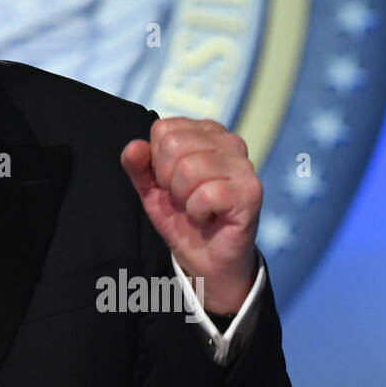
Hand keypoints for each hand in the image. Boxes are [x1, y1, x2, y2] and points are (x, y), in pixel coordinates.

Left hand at [120, 117, 260, 315]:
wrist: (207, 257)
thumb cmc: (183, 217)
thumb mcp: (151, 188)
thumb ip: (138, 165)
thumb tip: (135, 147)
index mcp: (206, 132)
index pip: (164, 129)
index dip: (157, 161)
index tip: (171, 181)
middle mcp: (229, 142)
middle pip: (174, 145)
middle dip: (168, 180)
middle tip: (184, 197)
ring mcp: (244, 165)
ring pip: (189, 168)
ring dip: (184, 198)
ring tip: (197, 207)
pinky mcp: (251, 191)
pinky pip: (206, 194)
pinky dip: (198, 212)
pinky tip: (209, 217)